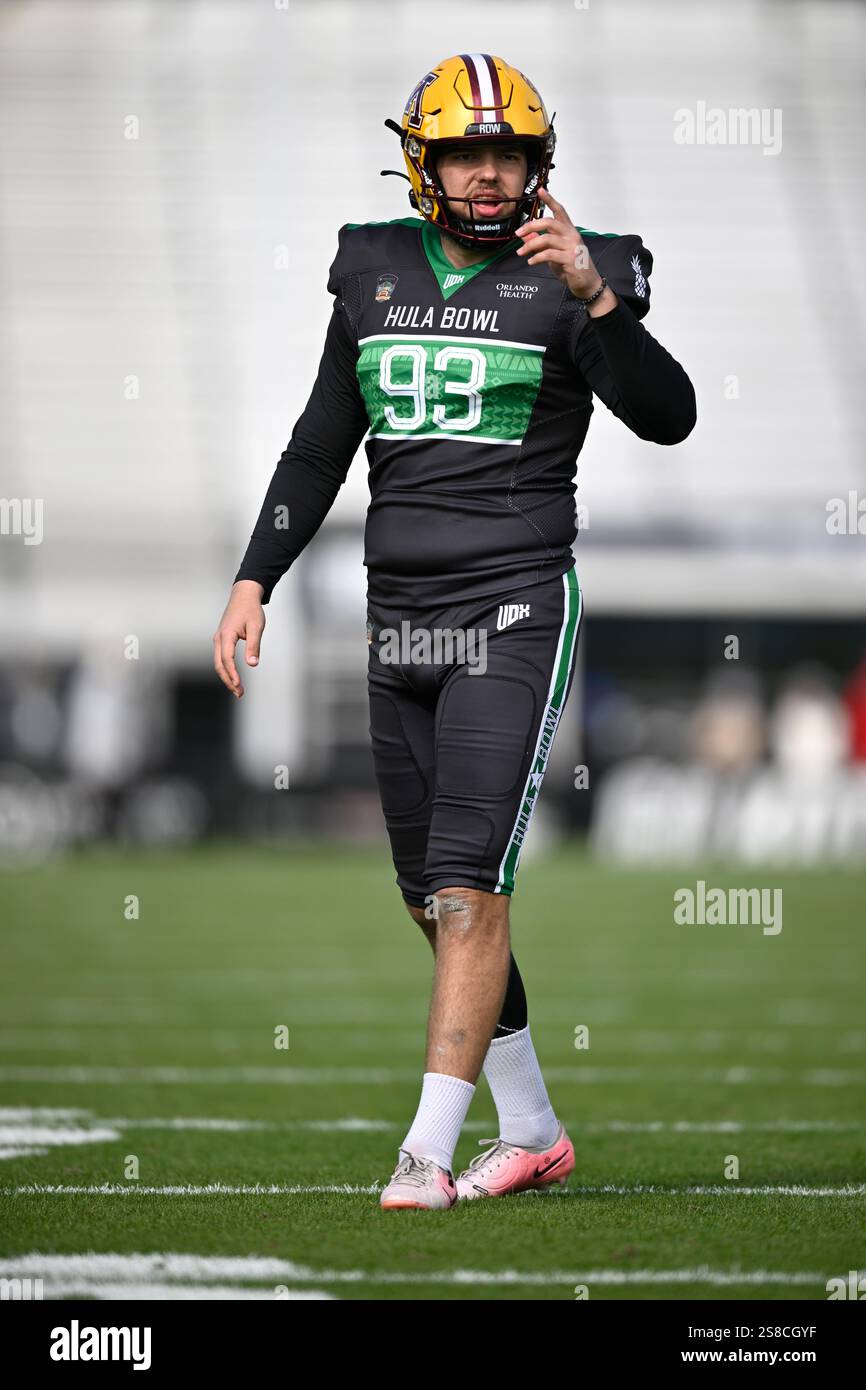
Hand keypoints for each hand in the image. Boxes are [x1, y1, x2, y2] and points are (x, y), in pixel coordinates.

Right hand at [213, 580, 264, 697]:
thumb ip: (253, 646)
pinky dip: (226, 669)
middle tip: (239, 693)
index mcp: (226, 635)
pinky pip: (221, 658)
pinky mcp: (222, 639)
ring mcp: (219, 639)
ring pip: (218, 662)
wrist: (244, 595)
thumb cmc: (251, 610)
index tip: (238, 684)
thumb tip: (252, 664)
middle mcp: (219, 638)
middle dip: (228, 680)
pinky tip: (234, 676)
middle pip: (219, 664)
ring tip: (238, 689)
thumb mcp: (256, 627)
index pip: (227, 658)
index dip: (232, 673)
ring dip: (227, 676)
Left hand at [515, 188, 614, 307]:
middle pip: (549, 222)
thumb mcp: (554, 254)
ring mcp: (572, 246)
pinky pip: (549, 254)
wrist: (587, 284)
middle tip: (518, 233)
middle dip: (531, 225)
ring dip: (530, 245)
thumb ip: (541, 244)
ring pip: (547, 239)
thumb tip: (526, 236)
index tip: (540, 190)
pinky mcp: (570, 259)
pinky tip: (531, 262)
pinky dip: (537, 258)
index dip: (550, 200)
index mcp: (569, 231)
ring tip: (521, 253)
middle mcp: (572, 235)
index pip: (560, 211)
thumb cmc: (572, 268)